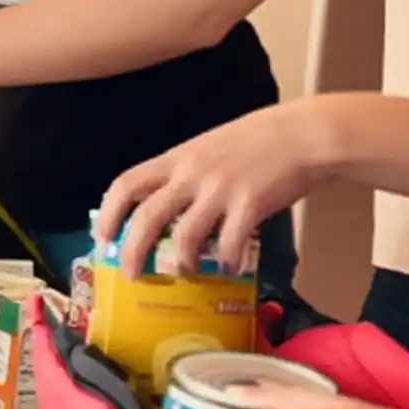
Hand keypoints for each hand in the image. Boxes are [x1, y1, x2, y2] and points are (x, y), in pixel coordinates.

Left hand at [94, 98, 336, 278]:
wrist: (305, 133)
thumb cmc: (259, 140)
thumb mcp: (209, 147)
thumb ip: (186, 173)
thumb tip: (167, 206)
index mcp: (178, 158)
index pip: (127, 183)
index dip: (109, 213)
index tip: (103, 236)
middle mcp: (192, 173)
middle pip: (147, 217)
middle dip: (133, 251)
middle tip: (131, 274)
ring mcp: (220, 189)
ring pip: (186, 237)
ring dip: (182, 262)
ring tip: (187, 272)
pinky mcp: (250, 204)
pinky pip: (230, 244)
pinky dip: (227, 261)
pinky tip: (231, 266)